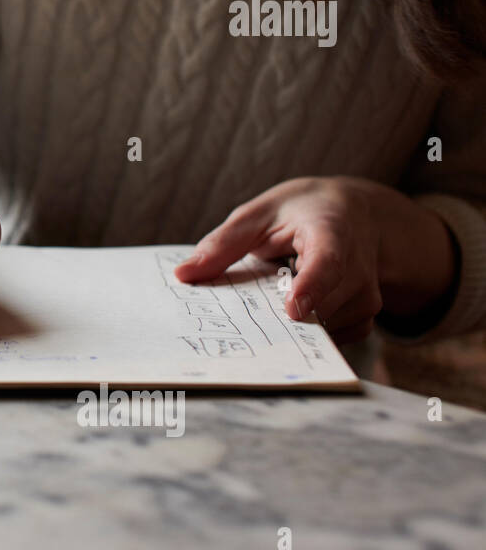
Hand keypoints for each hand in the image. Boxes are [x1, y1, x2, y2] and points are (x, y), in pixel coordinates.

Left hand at [174, 176, 456, 344]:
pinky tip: (293, 308)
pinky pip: (334, 337)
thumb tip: (183, 275)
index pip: (328, 262)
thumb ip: (222, 244)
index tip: (292, 311)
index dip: (312, 287)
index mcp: (331, 229)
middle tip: (248, 313)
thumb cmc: (300, 212)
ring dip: (292, 324)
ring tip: (277, 294)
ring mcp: (367, 293)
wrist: (355, 214)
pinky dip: (307, 331)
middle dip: (283, 316)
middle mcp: (358, 265)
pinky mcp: (365, 315)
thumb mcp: (257, 215)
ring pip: (326, 326)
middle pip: (324, 304)